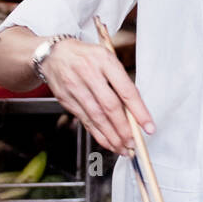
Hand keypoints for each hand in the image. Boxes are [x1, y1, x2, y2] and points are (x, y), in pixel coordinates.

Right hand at [38, 39, 153, 155]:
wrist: (53, 53)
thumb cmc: (86, 56)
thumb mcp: (107, 58)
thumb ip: (120, 82)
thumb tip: (136, 111)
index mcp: (105, 61)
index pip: (126, 90)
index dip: (139, 111)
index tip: (149, 126)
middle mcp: (89, 74)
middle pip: (110, 107)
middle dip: (124, 129)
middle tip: (134, 143)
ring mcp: (75, 87)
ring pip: (96, 117)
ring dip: (112, 136)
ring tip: (123, 148)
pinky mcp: (66, 100)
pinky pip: (85, 120)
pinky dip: (98, 134)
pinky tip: (108, 142)